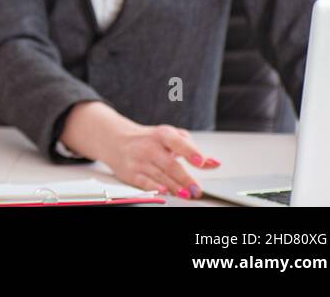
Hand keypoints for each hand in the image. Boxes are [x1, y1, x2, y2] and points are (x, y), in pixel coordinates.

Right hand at [98, 120, 221, 198]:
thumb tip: (214, 163)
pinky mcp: (130, 172)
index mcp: (162, 135)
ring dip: (174, 187)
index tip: (201, 162)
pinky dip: (155, 187)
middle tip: (197, 189)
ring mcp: (138, 160)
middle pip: (170, 164)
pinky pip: (144, 182)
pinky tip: (165, 192)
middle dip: (185, 178)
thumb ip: (192, 150)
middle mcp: (149, 146)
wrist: (115, 139)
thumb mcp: (170, 138)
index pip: (178, 142)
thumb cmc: (149, 139)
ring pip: (159, 175)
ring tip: (187, 195)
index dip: (191, 152)